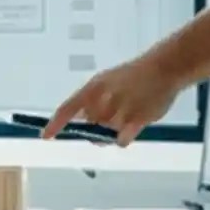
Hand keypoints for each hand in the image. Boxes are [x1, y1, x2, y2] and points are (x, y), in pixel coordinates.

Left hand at [43, 60, 179, 145]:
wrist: (164, 69)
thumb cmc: (134, 76)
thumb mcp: (108, 82)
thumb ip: (94, 100)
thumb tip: (82, 119)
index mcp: (93, 87)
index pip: (68, 108)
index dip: (55, 124)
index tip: (45, 136)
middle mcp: (103, 99)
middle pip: (88, 126)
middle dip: (94, 128)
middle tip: (109, 120)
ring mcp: (120, 110)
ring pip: (105, 134)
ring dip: (111, 132)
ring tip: (127, 115)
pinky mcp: (137, 120)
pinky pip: (120, 140)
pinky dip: (122, 138)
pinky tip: (130, 129)